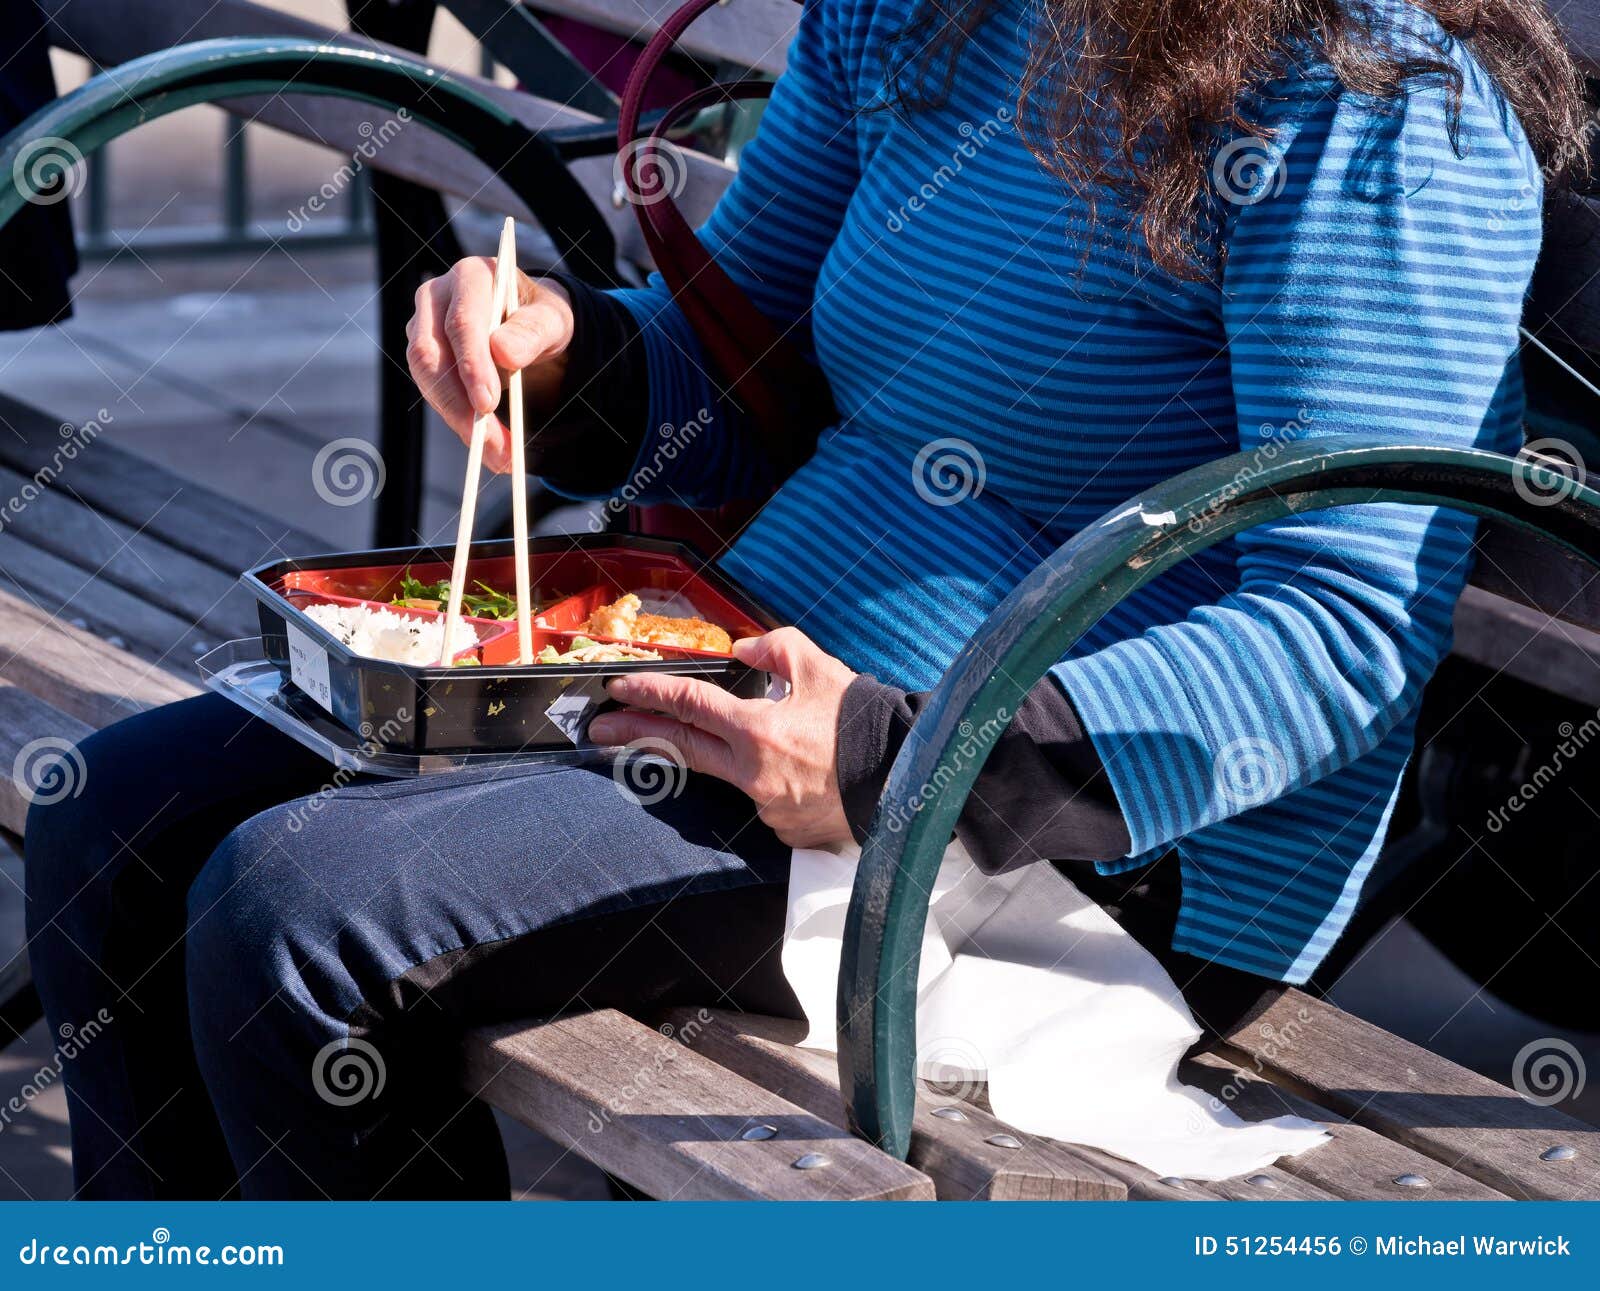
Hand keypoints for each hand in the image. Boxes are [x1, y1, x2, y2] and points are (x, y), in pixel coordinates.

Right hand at [405, 256, 574, 473]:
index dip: (472, 366)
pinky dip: (461, 423)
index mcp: (471, 277)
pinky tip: (489, 448)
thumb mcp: (554, 321)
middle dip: (460, 405)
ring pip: (428, 380)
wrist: (532, 326)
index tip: (488, 405)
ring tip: (499, 456)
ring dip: (460, 422)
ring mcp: (424, 327)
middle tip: (490, 446)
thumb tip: (504, 352)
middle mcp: (438, 297)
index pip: (462, 324)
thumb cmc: (543, 318)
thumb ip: (533, 331)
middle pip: (431, 355)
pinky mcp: (425, 357)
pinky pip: (435, 394)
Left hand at [586, 628, 857, 848]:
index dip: (648, 692)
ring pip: (728, 775)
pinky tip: (797, 772)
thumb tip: (744, 649)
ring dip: (718, 757)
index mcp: (756, 730)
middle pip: (679, 749)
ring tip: (722, 743)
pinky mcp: (784, 829)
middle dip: (635, 735)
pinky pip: (764, 800)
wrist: (907, 775)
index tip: (617, 687)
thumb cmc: (865, 722)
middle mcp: (752, 773)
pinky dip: (771, 781)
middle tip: (600, 730)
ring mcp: (766, 807)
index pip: (688, 704)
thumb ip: (775, 647)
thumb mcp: (821, 667)